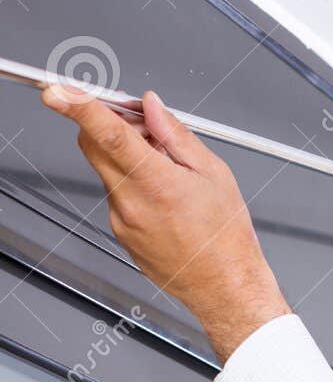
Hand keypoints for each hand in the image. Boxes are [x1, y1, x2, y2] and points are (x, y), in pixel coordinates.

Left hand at [40, 85, 288, 361]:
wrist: (225, 289)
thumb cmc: (226, 241)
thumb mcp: (214, 174)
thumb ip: (175, 134)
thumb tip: (152, 108)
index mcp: (157, 183)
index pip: (108, 134)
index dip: (78, 106)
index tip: (58, 92)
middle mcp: (132, 204)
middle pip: (94, 146)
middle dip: (108, 125)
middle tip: (142, 126)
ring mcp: (122, 222)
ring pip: (107, 170)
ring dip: (126, 158)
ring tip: (166, 172)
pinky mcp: (121, 235)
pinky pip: (117, 196)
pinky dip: (132, 184)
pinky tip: (162, 198)